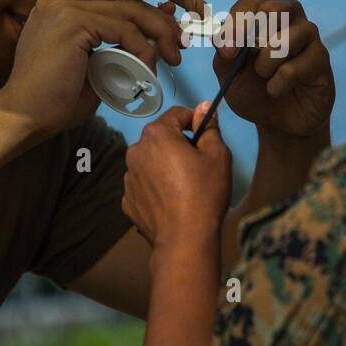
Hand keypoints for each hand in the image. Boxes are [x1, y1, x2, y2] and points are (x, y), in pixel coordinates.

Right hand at [0, 0, 182, 136]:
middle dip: (159, 19)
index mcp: (60, 4)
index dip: (144, 0)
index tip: (169, 18)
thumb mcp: (98, 63)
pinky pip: (123, 29)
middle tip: (180, 43)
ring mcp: (64, 7)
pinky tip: (147, 68)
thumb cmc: (57, 98)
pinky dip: (142, 49)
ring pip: (129, 10)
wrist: (25, 117)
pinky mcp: (72, 22)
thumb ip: (122, 43)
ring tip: (172, 57)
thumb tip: (157, 26)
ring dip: (158, 34)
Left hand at [123, 105, 231, 247]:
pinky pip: (144, 184)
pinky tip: (170, 202)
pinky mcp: (127, 200)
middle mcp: (136, 150)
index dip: (194, 121)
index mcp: (157, 134)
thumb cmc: (205, 191)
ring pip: (150, 162)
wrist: (185, 239)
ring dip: (164, 166)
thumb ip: (209, 127)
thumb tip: (205, 106)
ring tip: (183, 187)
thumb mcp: (217, 155)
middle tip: (197, 164)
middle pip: (160, 138)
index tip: (206, 136)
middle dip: (177, 144)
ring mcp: (128, 177)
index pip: (177, 114)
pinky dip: (155, 187)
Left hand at [215, 0, 332, 138]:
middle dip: (251, 38)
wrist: (279, 120)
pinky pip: (294, 67)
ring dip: (265, 65)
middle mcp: (287, 17)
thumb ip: (223, 55)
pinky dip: (279, 83)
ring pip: (283, 40)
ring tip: (265, 78)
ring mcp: (307, 34)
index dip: (236, 24)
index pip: (248, 4)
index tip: (227, 51)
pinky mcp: (321, 56)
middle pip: (271, 9)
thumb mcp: (228, 75)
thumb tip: (222, 40)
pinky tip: (279, 90)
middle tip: (242, 59)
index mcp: (261, 14)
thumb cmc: (253, 90)